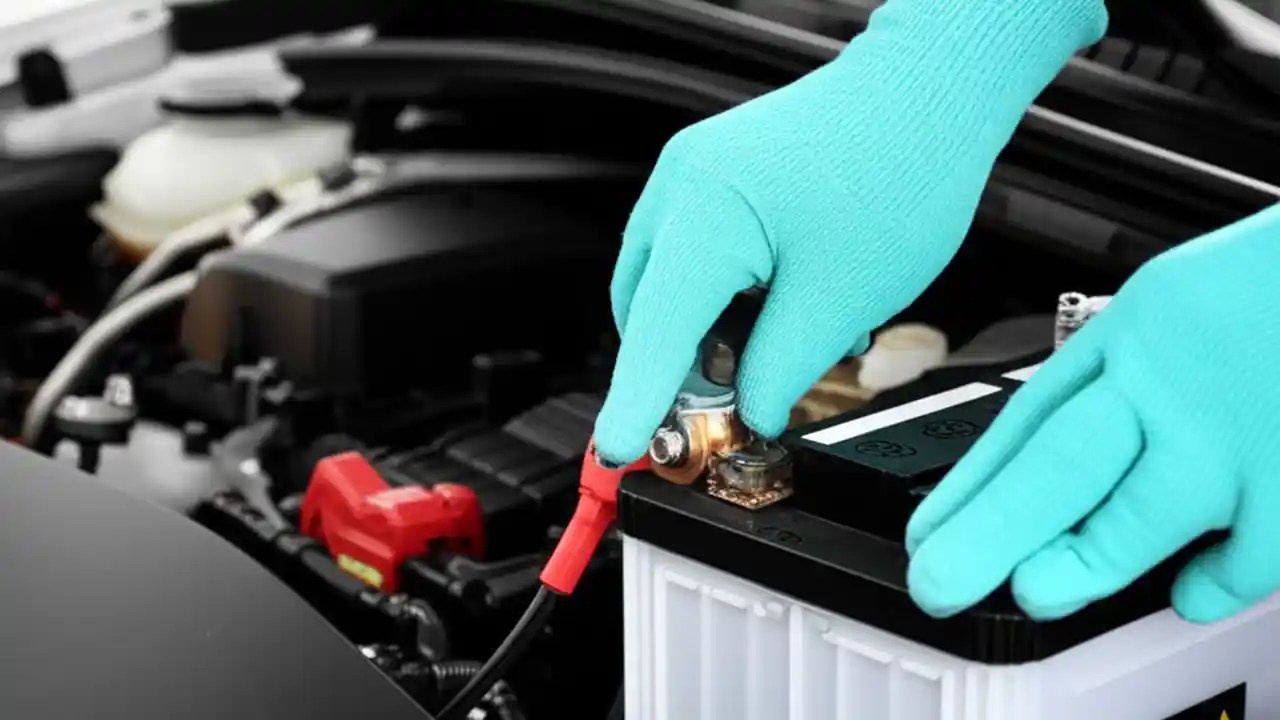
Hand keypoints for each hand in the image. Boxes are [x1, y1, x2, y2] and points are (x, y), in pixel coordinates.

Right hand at [590, 0, 1106, 463]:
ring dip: (715, 328)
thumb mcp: (840, 301)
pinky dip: (730, 292)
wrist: (932, 88)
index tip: (617, 450)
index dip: (635, 401)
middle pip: (649, 309)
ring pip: (674, 283)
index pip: (654, 334)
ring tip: (790, 337)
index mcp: (705, 216)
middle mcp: (683, 186)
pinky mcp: (719, 170)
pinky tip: (787, 302)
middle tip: (734, 409)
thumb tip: (749, 411)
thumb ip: (778, 371)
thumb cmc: (901, 170)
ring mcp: (697, 171)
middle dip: (684, 365)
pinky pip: (699, 250)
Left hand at [907, 204, 1279, 622]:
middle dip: (986, 533)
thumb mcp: (1187, 295)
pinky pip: (1251, 555)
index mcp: (1133, 332)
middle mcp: (1171, 382)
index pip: (1029, 421)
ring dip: (1078, 567)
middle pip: (1056, 466)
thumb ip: (1137, 363)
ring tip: (1035, 593)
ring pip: (1134, 518)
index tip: (931, 534)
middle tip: (938, 583)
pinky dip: (1216, 585)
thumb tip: (1087, 443)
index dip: (973, 486)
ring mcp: (1234, 434)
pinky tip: (1189, 594)